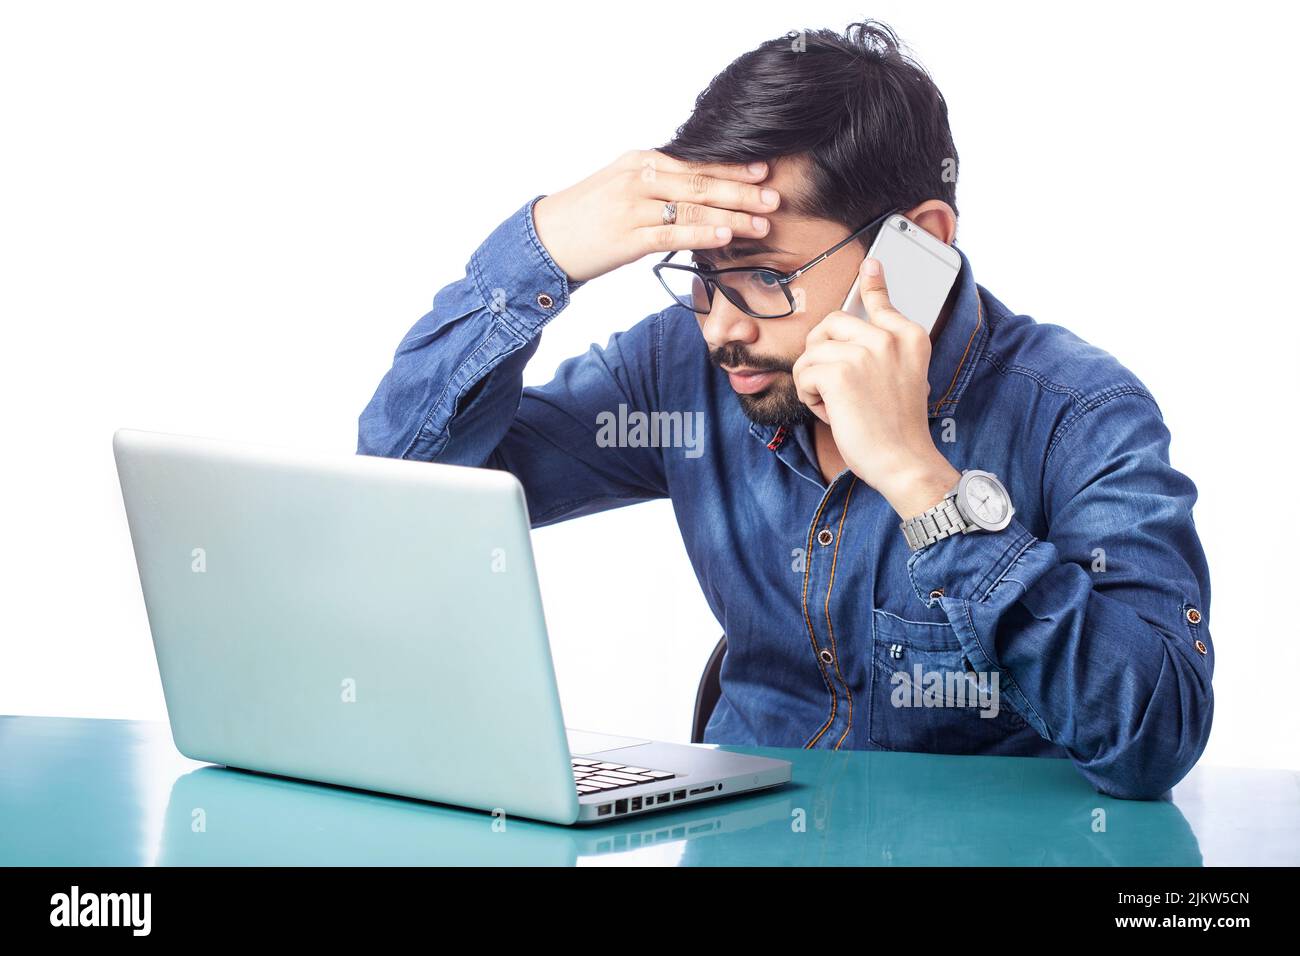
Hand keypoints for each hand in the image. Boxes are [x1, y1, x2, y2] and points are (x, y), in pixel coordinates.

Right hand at [531, 149, 780, 283]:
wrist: (546, 238)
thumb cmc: (587, 216)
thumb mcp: (622, 186)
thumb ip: (657, 183)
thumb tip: (698, 189)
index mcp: (641, 161)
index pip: (695, 161)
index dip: (733, 166)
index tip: (764, 169)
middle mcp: (639, 177)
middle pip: (700, 181)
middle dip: (741, 190)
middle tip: (774, 196)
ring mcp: (633, 206)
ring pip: (692, 207)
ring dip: (731, 215)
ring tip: (762, 223)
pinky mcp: (628, 237)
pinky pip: (673, 233)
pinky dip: (702, 233)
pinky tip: (725, 235)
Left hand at [791, 256, 959, 517]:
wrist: (904, 461)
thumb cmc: (897, 428)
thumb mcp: (904, 377)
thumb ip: (884, 350)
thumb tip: (845, 332)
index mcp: (909, 336)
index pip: (882, 301)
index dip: (872, 284)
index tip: (870, 264)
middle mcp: (888, 337)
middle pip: (830, 323)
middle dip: (821, 353)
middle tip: (836, 386)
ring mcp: (864, 352)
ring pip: (811, 352)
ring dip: (815, 382)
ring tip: (839, 406)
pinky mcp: (839, 372)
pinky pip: (802, 373)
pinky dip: (809, 398)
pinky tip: (832, 413)